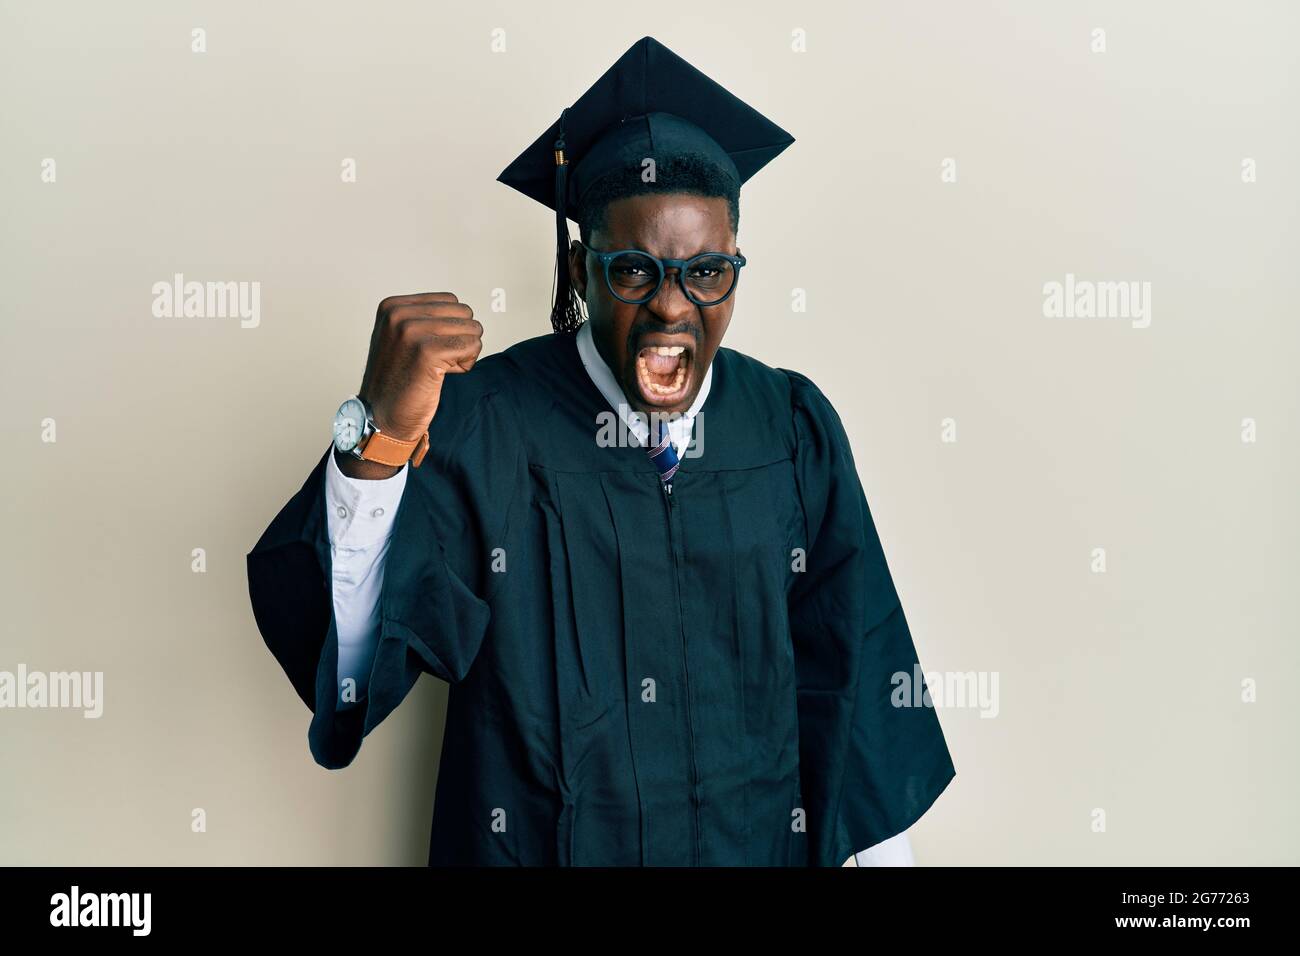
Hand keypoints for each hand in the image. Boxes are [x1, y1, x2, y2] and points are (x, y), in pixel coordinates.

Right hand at [337, 292, 482, 479]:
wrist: (382, 417)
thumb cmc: (398, 381)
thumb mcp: (401, 338)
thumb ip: (425, 318)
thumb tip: (464, 311)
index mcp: (393, 306)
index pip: (450, 301)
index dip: (451, 328)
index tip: (428, 350)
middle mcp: (399, 314)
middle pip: (464, 313)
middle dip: (460, 339)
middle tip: (436, 362)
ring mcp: (411, 331)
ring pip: (472, 329)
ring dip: (463, 353)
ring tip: (437, 369)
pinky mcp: (427, 351)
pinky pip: (472, 347)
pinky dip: (465, 364)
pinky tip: (441, 376)